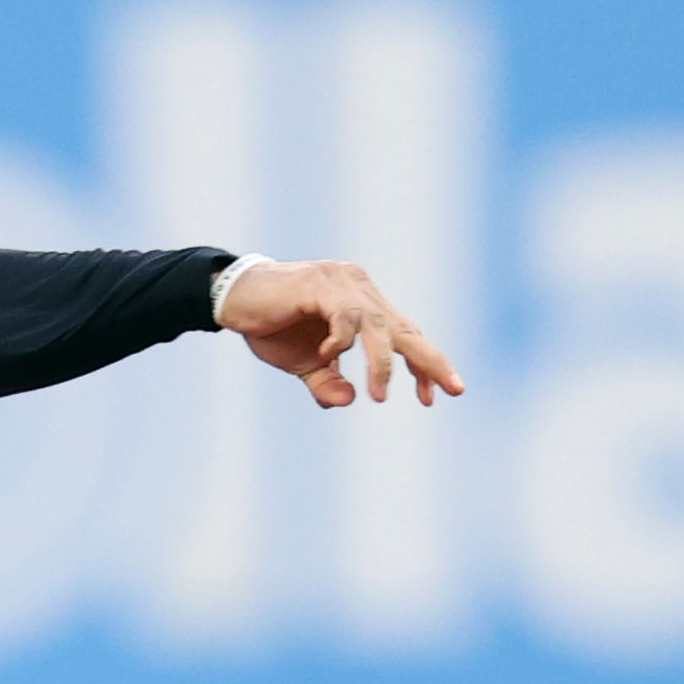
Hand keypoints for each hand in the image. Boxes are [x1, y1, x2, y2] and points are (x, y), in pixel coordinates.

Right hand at [216, 260, 466, 409]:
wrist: (232, 298)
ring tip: (380, 396)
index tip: (434, 397)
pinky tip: (327, 355)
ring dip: (382, 363)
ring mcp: (341, 283)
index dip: (422, 365)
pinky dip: (342, 340)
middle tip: (451, 389)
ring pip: (377, 326)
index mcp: (362, 306)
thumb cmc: (269, 326)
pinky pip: (344, 315)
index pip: (403, 336)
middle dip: (429, 361)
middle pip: (404, 329)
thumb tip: (348, 401)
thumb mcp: (302, 365)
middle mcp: (359, 289)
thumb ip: (326, 383)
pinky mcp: (320, 283)